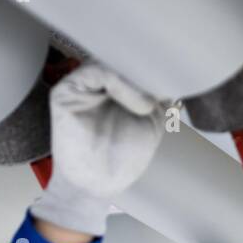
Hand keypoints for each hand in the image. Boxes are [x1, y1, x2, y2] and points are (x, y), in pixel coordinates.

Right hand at [29, 62, 166, 237]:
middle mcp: (97, 82)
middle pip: (122, 57)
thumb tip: (170, 69)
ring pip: (110, 61)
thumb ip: (158, 94)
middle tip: (166, 82)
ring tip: (150, 105)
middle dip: (146, 68)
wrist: (98, 185)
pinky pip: (94, 72)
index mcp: (116, 85)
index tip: (176, 76)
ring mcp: (81, 85)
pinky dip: (121, 82)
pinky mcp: (65, 91)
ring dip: (136, 80)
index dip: (154, 65)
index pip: (134, 62)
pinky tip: (139, 104)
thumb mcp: (152, 121)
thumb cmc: (122, 158)